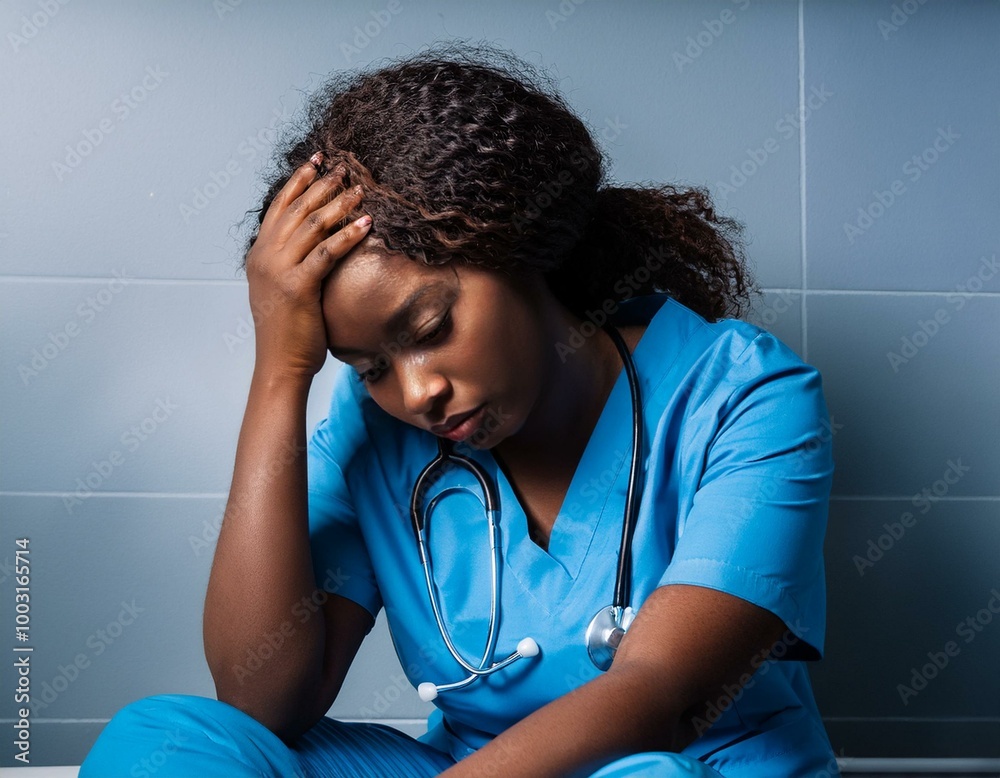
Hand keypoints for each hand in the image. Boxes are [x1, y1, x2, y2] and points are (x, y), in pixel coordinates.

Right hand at [244, 153, 371, 379]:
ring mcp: (278, 271)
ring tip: (360, 190)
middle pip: (296, 209)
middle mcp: (265, 257)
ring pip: (311, 225)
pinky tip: (367, 223)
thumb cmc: (288, 331)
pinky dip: (348, 235)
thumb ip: (290, 264)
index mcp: (259, 255)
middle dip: (321, 186)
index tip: (316, 160)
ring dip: (338, 205)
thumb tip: (315, 244)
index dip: (297, 180)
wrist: (280, 364)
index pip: (278, 207)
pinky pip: (327, 252)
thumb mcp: (282, 289)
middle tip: (344, 169)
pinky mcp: (297, 286)